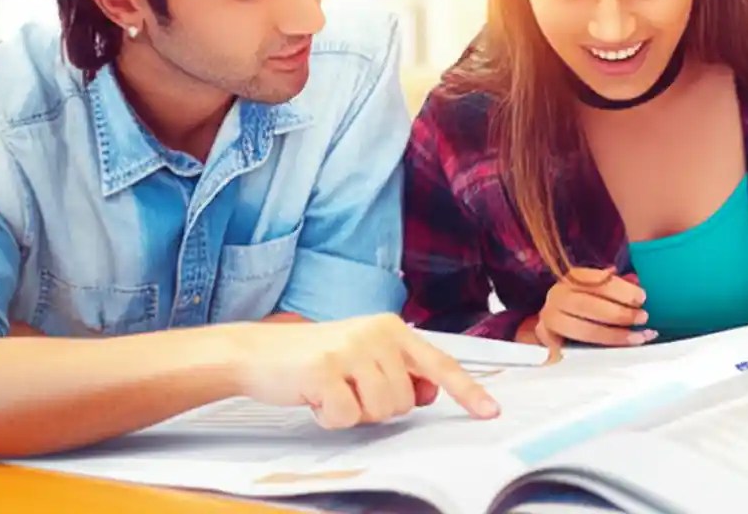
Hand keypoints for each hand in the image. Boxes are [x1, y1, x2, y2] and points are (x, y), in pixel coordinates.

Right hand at [229, 313, 499, 428]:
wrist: (257, 353)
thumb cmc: (315, 359)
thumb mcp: (364, 358)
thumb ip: (399, 372)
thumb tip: (428, 392)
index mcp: (392, 328)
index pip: (440, 364)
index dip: (467, 391)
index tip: (490, 411)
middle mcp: (377, 333)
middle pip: (406, 400)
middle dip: (378, 406)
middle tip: (347, 388)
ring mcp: (351, 350)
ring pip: (381, 411)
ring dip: (355, 412)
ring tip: (332, 390)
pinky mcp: (325, 370)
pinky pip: (348, 417)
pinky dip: (331, 417)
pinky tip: (316, 397)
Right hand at [520, 267, 655, 356]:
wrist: (556, 317)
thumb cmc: (583, 301)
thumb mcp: (596, 288)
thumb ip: (615, 288)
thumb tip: (637, 289)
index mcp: (572, 277)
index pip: (597, 281)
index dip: (621, 290)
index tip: (642, 298)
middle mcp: (558, 295)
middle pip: (588, 305)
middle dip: (619, 313)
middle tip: (642, 317)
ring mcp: (552, 319)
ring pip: (584, 330)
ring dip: (614, 335)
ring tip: (637, 337)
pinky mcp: (553, 341)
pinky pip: (579, 347)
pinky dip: (602, 349)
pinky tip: (619, 349)